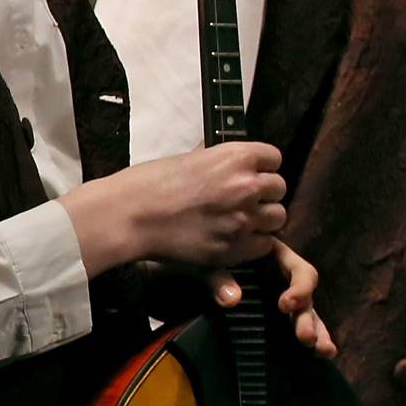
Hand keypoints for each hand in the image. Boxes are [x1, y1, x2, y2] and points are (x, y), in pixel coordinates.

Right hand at [59, 140, 289, 275]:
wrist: (126, 215)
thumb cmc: (149, 183)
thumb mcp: (193, 158)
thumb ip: (224, 162)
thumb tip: (239, 161)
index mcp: (237, 157)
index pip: (274, 158)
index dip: (262, 168)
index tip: (250, 175)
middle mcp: (247, 185)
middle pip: (278, 188)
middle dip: (263, 194)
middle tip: (241, 201)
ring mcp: (242, 218)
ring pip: (277, 217)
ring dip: (262, 219)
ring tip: (238, 220)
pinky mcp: (233, 247)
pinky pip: (264, 245)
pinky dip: (253, 243)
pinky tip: (233, 238)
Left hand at [206, 241, 336, 359]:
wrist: (196, 261)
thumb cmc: (207, 257)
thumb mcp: (211, 263)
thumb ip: (219, 278)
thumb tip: (232, 300)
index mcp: (276, 258)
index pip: (300, 271)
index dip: (300, 288)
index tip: (286, 305)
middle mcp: (286, 279)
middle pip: (306, 297)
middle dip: (306, 319)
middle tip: (305, 339)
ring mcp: (285, 299)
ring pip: (307, 314)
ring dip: (317, 332)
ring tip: (324, 351)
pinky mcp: (279, 317)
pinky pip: (300, 326)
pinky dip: (314, 338)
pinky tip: (326, 353)